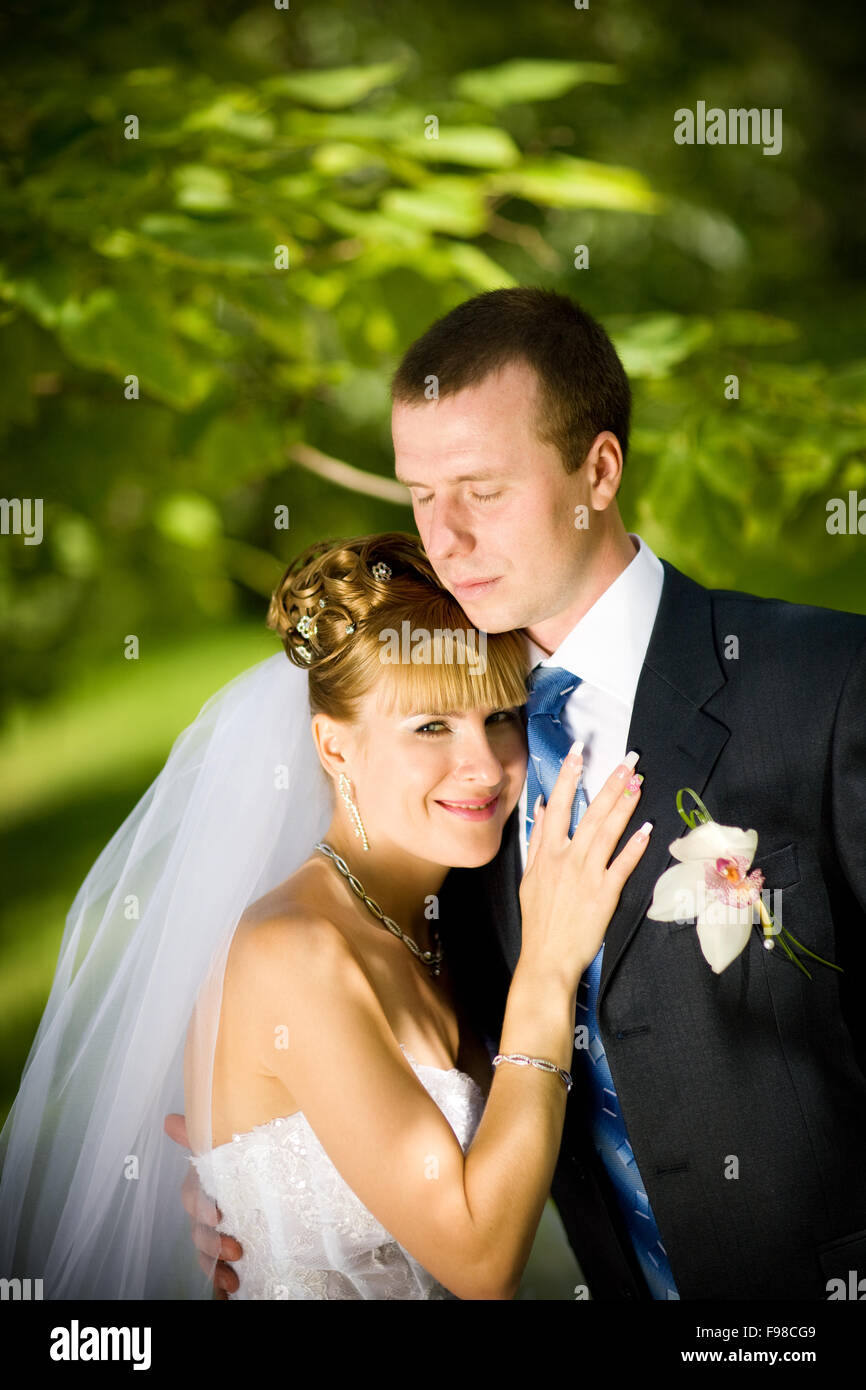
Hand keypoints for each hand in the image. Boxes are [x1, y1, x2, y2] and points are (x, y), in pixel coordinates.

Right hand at [164, 1112, 242, 1298]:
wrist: (290, 1188)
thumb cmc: (247, 1162)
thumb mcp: (230, 1145)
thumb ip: (202, 1134)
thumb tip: (169, 1121)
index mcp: (209, 1186)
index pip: (193, 1199)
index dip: (200, 1208)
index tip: (216, 1215)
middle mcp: (212, 1212)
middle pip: (199, 1233)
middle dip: (212, 1244)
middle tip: (235, 1248)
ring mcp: (221, 1235)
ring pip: (208, 1257)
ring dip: (216, 1270)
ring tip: (233, 1279)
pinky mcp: (232, 1257)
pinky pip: (220, 1276)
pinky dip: (220, 1289)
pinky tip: (227, 1297)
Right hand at [518, 746, 651, 987]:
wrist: (546, 958)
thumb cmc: (539, 919)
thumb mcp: (530, 875)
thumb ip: (537, 840)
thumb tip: (542, 808)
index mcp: (547, 852)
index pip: (559, 805)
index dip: (568, 776)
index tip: (579, 752)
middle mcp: (566, 858)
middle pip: (591, 812)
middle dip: (610, 782)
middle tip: (628, 759)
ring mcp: (586, 875)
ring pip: (608, 832)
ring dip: (625, 805)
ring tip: (639, 782)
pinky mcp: (604, 894)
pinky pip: (622, 865)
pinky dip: (634, 847)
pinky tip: (647, 829)